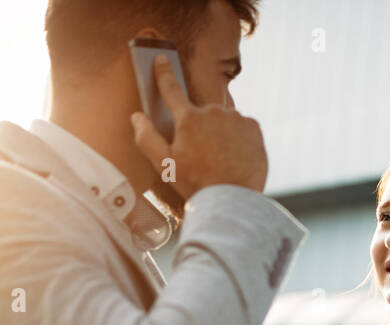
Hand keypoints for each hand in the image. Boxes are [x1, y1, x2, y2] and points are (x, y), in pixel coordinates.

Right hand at [130, 54, 267, 199]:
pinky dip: (237, 140)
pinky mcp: (253, 127)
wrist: (232, 199)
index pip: (171, 89)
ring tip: (219, 162)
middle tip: (200, 158)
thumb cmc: (196, 185)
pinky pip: (241, 128)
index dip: (163, 73)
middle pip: (200, 115)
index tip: (161, 59)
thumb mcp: (164, 165)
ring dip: (219, 135)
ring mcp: (235, 118)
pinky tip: (234, 159)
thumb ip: (146, 138)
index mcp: (188, 119)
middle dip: (198, 130)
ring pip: (222, 122)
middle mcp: (212, 111)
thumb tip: (136, 117)